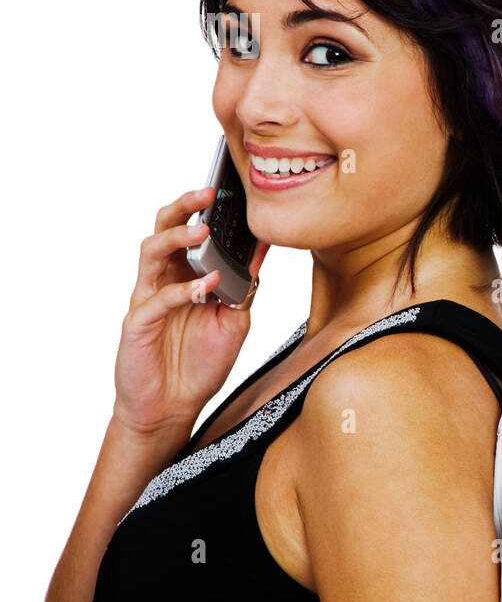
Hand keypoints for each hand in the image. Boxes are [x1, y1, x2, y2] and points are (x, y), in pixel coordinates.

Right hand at [112, 186, 269, 438]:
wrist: (172, 408)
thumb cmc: (199, 363)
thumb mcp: (234, 319)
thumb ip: (244, 287)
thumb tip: (263, 252)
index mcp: (185, 274)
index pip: (192, 231)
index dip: (207, 212)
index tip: (234, 193)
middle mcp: (163, 280)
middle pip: (163, 229)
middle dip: (183, 207)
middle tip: (207, 194)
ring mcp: (147, 300)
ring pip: (150, 253)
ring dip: (176, 239)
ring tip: (203, 233)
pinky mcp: (137, 325)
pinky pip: (155, 300)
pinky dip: (182, 290)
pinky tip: (205, 285)